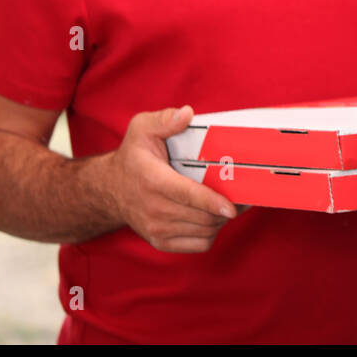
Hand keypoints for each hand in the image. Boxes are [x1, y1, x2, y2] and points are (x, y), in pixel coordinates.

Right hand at [103, 105, 238, 252]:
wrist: (110, 189)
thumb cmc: (133, 156)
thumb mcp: (142, 128)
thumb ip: (164, 119)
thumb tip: (187, 113)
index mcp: (153, 180)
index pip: (187, 194)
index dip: (212, 201)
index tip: (232, 206)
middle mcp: (153, 209)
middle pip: (202, 216)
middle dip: (228, 208)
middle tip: (246, 194)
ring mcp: (156, 229)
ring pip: (204, 230)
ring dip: (222, 219)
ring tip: (231, 202)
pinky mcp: (161, 242)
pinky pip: (199, 243)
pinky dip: (211, 232)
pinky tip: (212, 216)